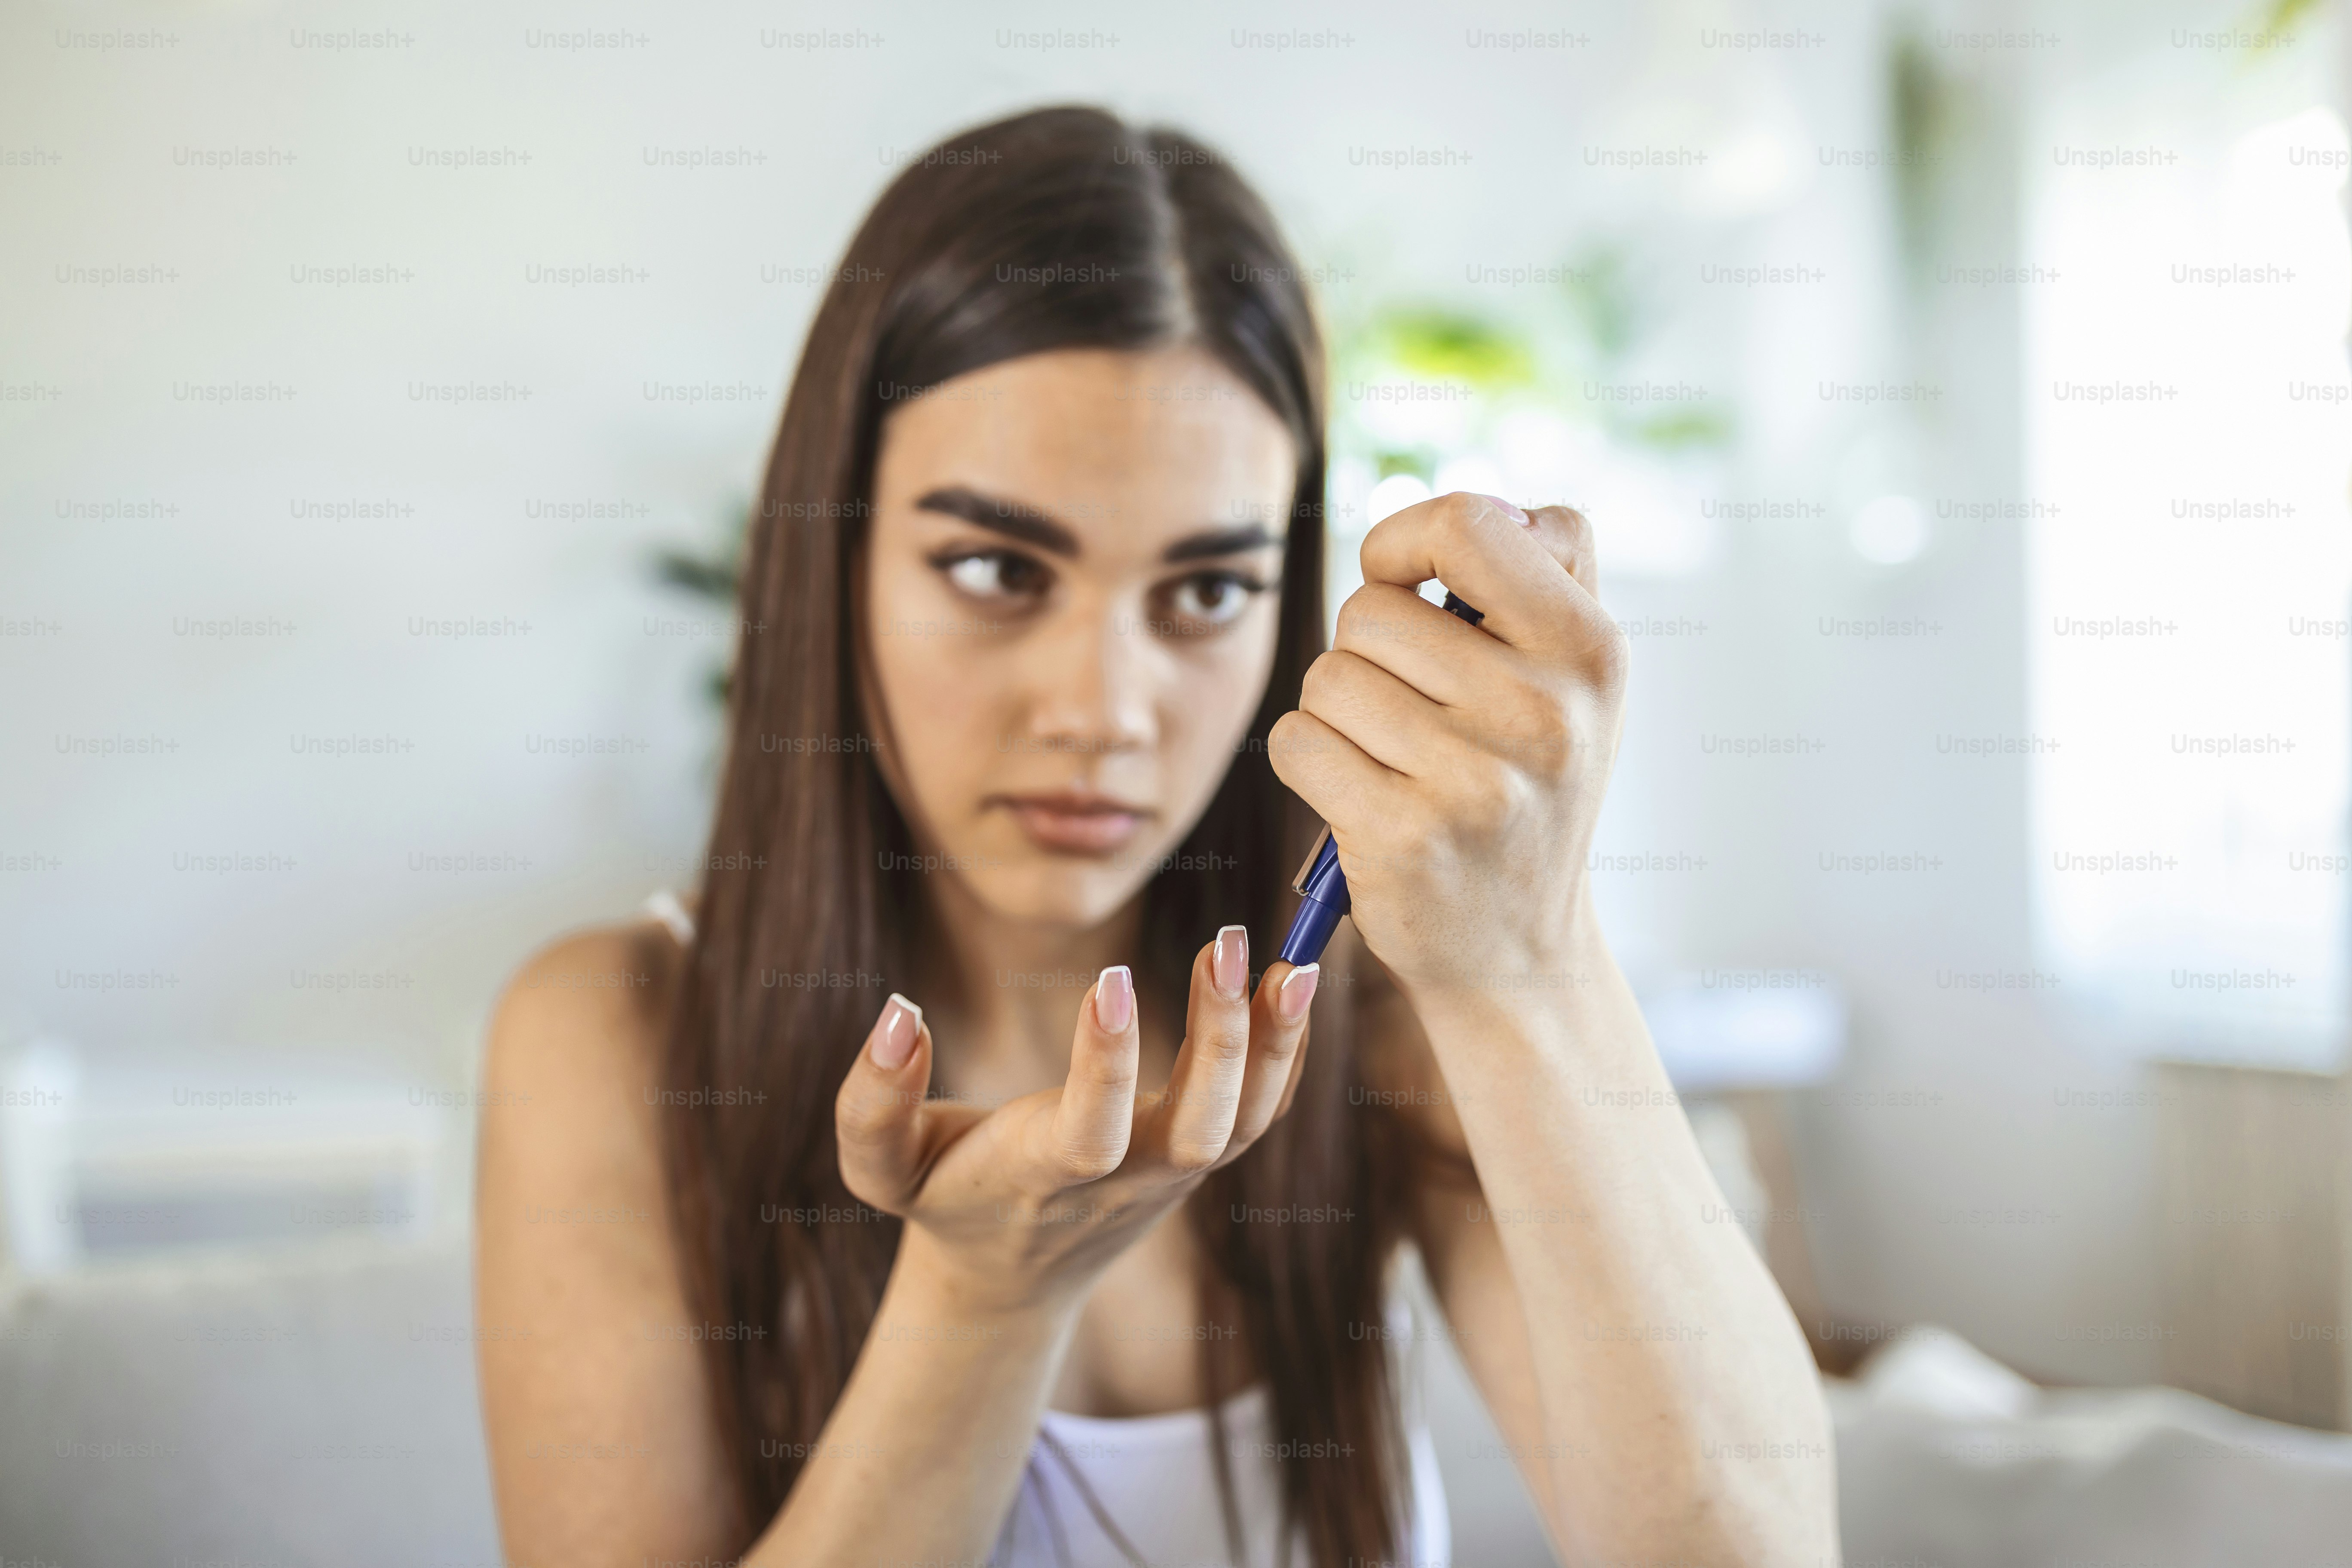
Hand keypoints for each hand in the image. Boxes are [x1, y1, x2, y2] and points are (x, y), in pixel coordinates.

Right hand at [833, 928, 1320, 1315]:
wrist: (1010, 1280)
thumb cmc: (944, 1199)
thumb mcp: (881, 1171)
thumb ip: (873, 1103)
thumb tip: (898, 1012)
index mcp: (1040, 1177)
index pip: (1089, 1133)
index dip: (1105, 1063)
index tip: (1109, 974)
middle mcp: (1122, 1182)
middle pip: (1196, 1132)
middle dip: (1220, 1042)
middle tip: (1224, 941)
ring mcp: (1171, 1176)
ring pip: (1247, 1125)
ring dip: (1275, 1043)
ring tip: (1295, 962)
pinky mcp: (1199, 1160)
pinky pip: (1263, 1116)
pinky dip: (1288, 1055)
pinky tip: (1296, 983)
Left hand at [1268, 491, 1625, 1001]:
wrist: (1519, 952)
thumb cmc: (1528, 790)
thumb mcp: (1574, 681)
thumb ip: (1547, 574)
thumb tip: (1492, 503)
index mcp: (1590, 651)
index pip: (1470, 523)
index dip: (1405, 539)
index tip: (1402, 578)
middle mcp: (1544, 712)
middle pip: (1370, 609)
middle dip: (1365, 652)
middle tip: (1410, 710)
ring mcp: (1475, 780)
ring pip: (1326, 677)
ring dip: (1335, 712)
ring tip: (1390, 757)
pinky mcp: (1403, 839)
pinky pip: (1297, 742)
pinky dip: (1309, 763)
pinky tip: (1358, 796)